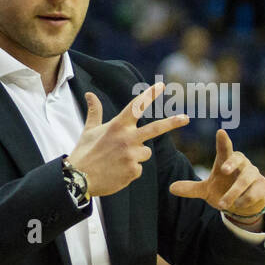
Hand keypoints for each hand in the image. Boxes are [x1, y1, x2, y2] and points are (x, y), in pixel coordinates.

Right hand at [68, 82, 188, 197]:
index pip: (136, 107)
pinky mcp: (133, 171)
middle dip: (173, 122)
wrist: (78, 178)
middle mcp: (127, 138)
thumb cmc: (84, 153)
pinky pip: (138, 168)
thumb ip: (95, 112)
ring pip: (145, 153)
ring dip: (135, 156)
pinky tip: (116, 172)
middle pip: (155, 128)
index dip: (149, 95)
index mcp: (117, 126)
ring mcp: (131, 155)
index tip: (161, 86)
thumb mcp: (89, 130)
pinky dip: (130, 171)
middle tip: (186, 118)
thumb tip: (89, 94)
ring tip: (116, 161)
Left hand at [168, 129, 264, 217]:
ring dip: (234, 192)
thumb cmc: (224, 190)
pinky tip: (238, 205)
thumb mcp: (206, 191)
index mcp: (226, 161)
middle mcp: (241, 164)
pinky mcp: (262, 185)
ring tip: (223, 205)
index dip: (223, 140)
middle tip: (223, 169)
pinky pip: (255, 191)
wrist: (244, 203)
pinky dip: (244, 199)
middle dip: (231, 163)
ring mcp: (253, 173)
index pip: (225, 148)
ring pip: (245, 179)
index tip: (220, 131)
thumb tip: (171, 188)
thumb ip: (191, 188)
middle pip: (238, 159)